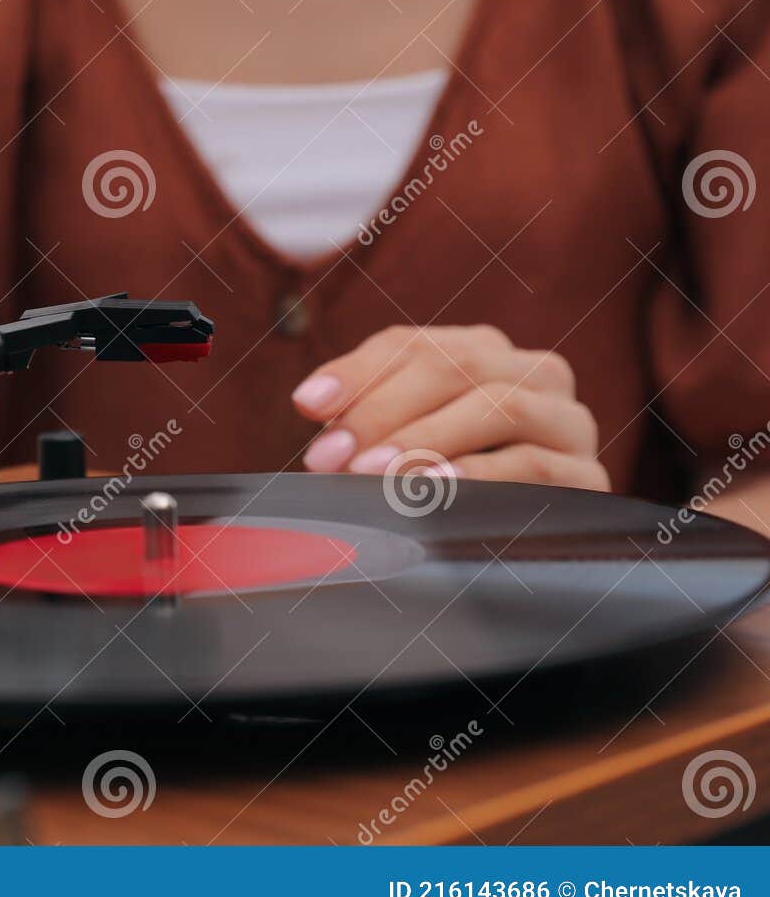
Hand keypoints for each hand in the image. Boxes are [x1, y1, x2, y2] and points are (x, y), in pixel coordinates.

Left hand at [289, 324, 609, 490]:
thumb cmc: (436, 489)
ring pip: (500, 405)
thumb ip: (360, 412)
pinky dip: (477, 475)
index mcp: (484, 354)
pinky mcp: (587, 478)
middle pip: (457, 366)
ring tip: (372, 473)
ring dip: (426, 438)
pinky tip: (434, 490)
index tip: (308, 406)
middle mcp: (536, 374)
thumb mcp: (395, 441)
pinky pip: (534, 464)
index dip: (358, 372)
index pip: (414, 344)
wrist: (516, 552)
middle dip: (384, 409)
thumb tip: (311, 400)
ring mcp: (568, 423)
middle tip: (333, 455)